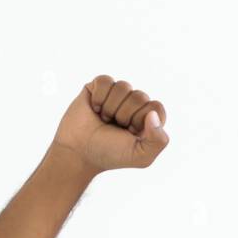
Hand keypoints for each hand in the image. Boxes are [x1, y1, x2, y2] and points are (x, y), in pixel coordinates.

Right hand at [51, 74, 169, 173]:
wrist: (79, 152)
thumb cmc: (110, 154)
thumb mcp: (141, 157)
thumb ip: (159, 141)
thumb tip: (152, 114)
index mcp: (148, 119)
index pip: (156, 108)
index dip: (142, 120)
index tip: (131, 133)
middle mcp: (134, 105)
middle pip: (140, 96)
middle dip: (125, 115)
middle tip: (115, 127)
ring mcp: (116, 95)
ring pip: (124, 86)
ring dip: (111, 107)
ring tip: (104, 119)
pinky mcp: (99, 88)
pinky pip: (106, 80)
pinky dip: (99, 97)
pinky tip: (95, 109)